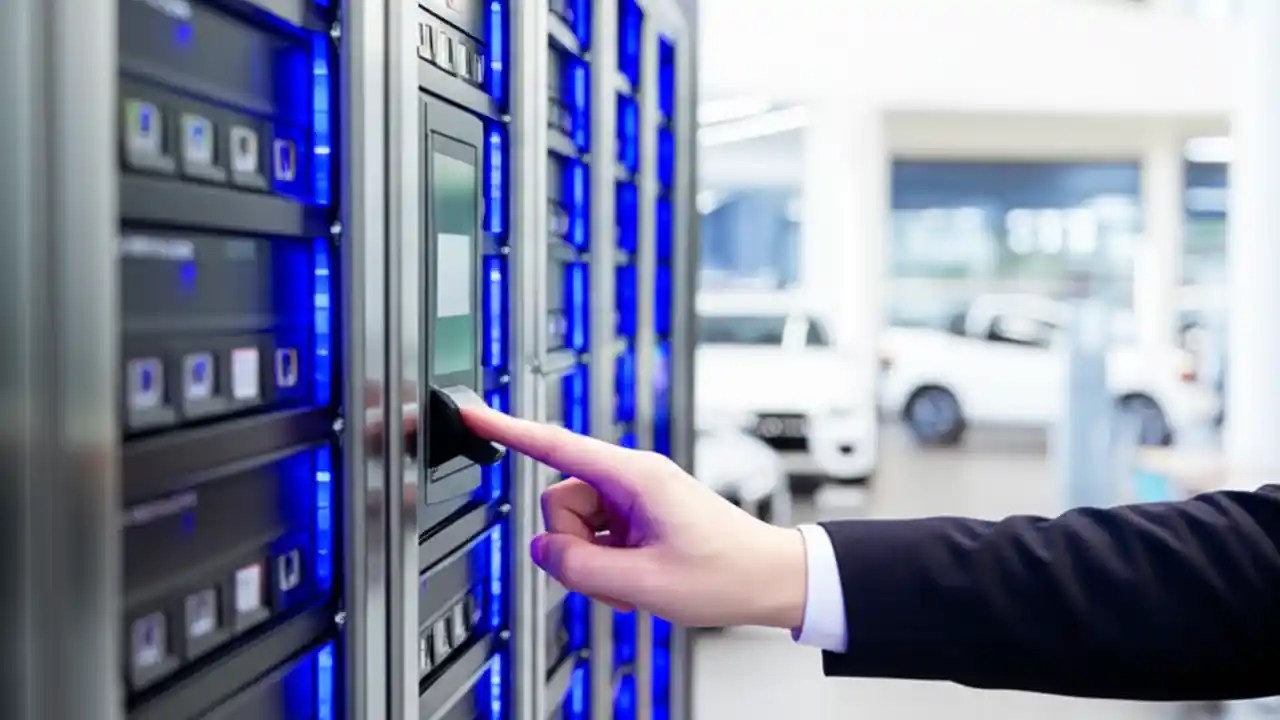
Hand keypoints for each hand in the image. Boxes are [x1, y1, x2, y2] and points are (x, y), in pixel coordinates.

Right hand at [462, 406, 806, 628]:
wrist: (770, 577)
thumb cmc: (724, 572)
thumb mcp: (642, 582)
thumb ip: (578, 566)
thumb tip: (542, 549)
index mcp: (633, 476)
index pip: (555, 445)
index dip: (508, 430)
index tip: (472, 414)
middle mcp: (630, 476)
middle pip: (562, 502)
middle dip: (577, 545)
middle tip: (620, 573)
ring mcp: (634, 495)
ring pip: (577, 524)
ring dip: (595, 559)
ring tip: (638, 577)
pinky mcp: (638, 513)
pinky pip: (597, 535)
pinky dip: (608, 562)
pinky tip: (641, 575)